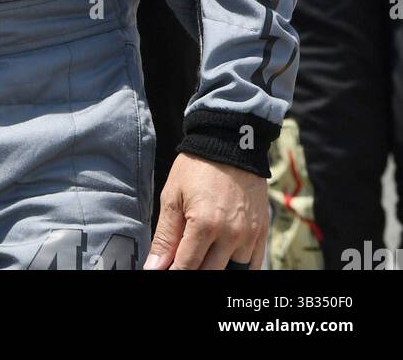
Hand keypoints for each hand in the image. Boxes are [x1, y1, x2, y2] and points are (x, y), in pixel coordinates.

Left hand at [143, 153, 267, 269]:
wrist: (230, 142)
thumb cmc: (196, 167)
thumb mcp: (172, 196)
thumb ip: (165, 236)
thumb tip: (154, 267)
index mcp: (204, 225)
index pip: (186, 268)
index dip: (174, 273)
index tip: (167, 271)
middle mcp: (230, 234)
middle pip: (209, 273)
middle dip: (193, 270)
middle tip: (182, 261)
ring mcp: (249, 235)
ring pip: (232, 270)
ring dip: (216, 267)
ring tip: (203, 255)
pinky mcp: (262, 231)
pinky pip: (253, 264)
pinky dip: (239, 266)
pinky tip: (224, 260)